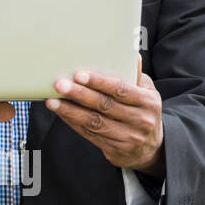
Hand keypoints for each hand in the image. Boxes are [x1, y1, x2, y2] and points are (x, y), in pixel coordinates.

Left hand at [47, 55, 163, 174]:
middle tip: (59, 85)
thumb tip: (132, 55)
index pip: (121, 90)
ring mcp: (128, 137)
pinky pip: (90, 134)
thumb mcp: (147, 93)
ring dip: (70, 111)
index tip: (79, 74)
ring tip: (52, 101)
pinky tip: (61, 113)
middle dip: (79, 94)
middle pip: (105, 105)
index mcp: (148, 102)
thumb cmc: (143, 111)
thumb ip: (135, 76)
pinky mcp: (115, 149)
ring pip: (94, 122)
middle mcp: (140, 120)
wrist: (151, 147)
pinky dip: (73, 122)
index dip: (99, 82)